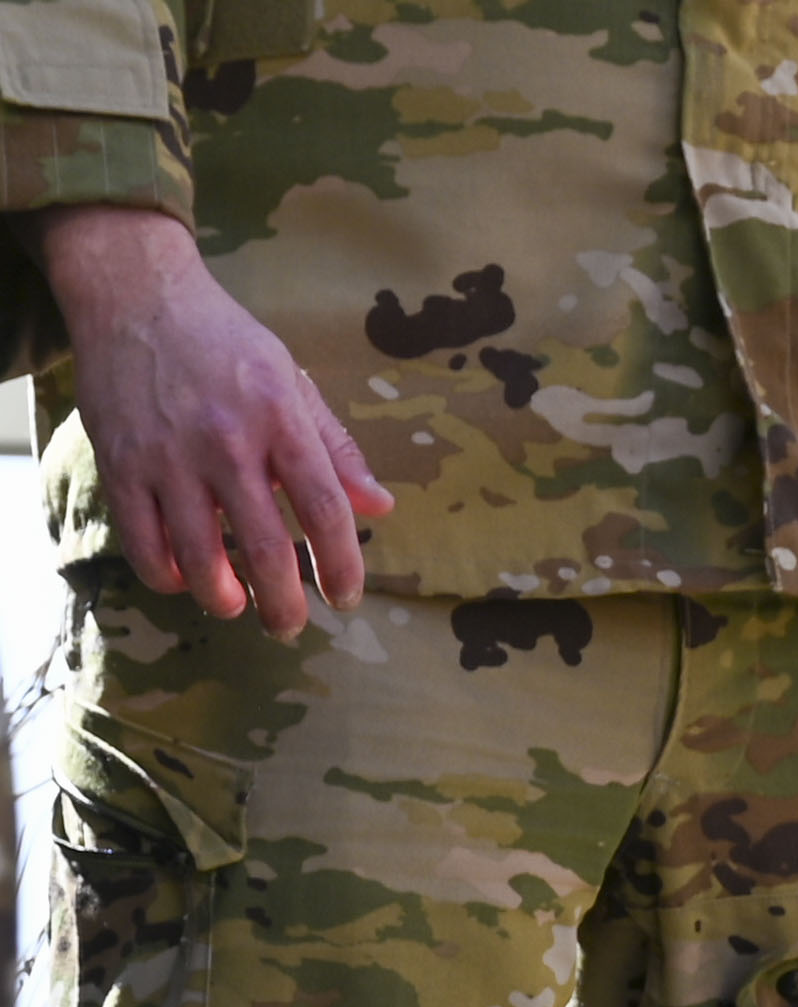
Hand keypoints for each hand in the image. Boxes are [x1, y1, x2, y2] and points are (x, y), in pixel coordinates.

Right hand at [19, 205, 389, 637]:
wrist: (135, 294)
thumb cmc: (225, 342)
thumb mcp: (292, 381)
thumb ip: (337, 448)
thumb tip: (381, 508)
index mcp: (281, 420)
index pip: (325, 511)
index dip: (342, 567)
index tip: (346, 599)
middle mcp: (226, 441)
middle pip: (267, 548)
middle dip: (285, 603)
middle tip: (290, 625)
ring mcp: (168, 455)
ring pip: (200, 557)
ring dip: (224, 598)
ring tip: (237, 607)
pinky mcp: (119, 462)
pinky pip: (141, 541)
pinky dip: (165, 574)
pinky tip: (183, 579)